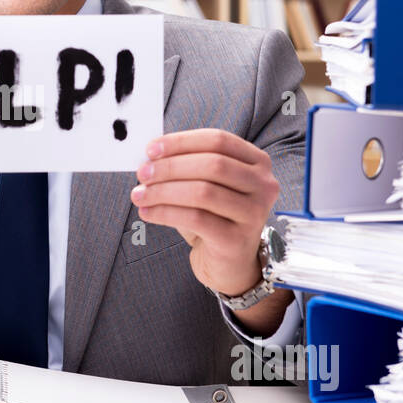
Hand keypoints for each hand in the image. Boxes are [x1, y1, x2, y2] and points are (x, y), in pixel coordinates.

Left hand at [129, 128, 279, 296]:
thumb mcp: (206, 185)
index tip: (151, 150)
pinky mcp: (237, 239)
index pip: (218, 140)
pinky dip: (166, 213)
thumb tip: (151, 157)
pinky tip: (148, 213)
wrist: (229, 262)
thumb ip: (188, 165)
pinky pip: (196, 219)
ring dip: (164, 191)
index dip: (181, 142)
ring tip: (140, 195)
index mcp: (256, 162)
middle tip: (143, 173)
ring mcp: (254, 213)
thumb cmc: (214, 217)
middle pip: (212, 164)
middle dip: (171, 167)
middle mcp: (262, 185)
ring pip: (203, 192)